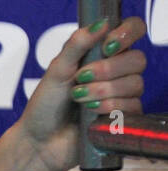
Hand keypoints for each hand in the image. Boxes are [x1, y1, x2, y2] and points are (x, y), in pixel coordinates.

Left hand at [17, 16, 146, 170]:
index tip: (107, 46)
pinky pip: (132, 106)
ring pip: (134, 84)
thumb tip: (101, 23)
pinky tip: (90, 113)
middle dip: (107, 70)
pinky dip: (108, 108)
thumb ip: (76, 46)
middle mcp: (116, 72)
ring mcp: (122, 94)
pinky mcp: (124, 117)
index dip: (126, 34)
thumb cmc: (44, 106)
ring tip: (79, 100)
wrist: (39, 141)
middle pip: (137, 60)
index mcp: (102, 54)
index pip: (132, 31)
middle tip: (81, 79)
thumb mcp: (56, 71)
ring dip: (103, 91)